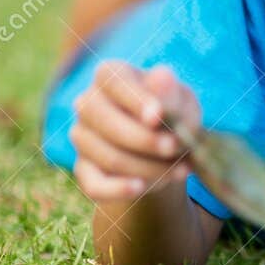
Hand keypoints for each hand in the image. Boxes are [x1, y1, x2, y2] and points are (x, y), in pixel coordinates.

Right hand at [70, 60, 201, 204]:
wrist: (165, 146)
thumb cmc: (173, 113)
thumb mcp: (181, 101)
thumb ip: (172, 93)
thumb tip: (162, 78)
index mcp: (109, 75)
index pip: (114, 81)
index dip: (135, 100)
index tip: (158, 117)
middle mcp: (88, 103)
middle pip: (107, 123)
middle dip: (145, 139)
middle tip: (176, 147)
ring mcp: (82, 137)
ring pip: (109, 157)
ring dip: (148, 167)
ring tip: (181, 170)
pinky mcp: (84, 170)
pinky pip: (95, 184)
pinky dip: (118, 189)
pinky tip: (140, 188)